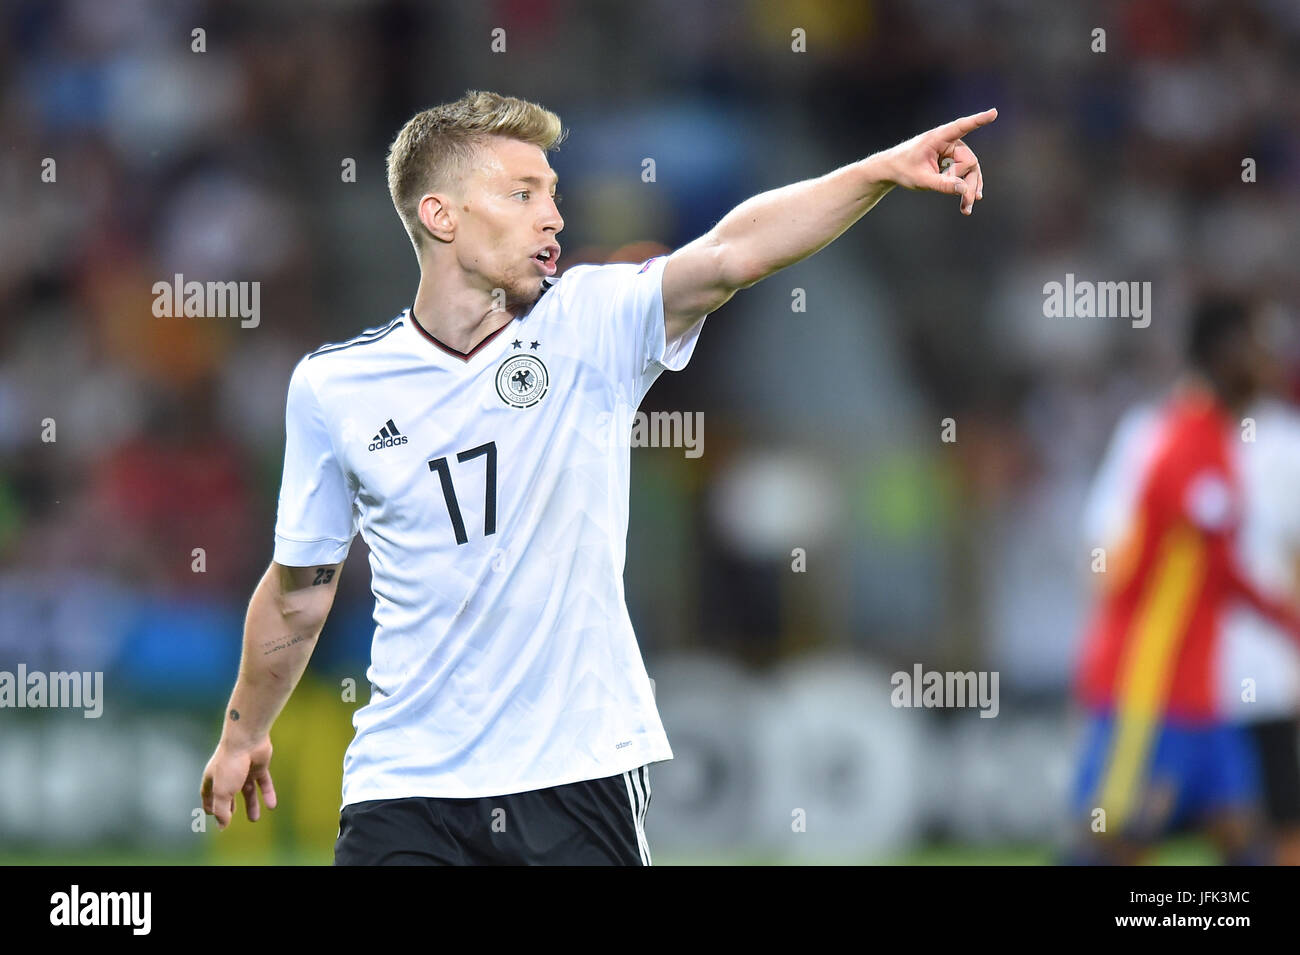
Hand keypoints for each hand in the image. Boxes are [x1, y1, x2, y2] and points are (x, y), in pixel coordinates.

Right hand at [201, 735, 276, 829]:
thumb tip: (222, 826)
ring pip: (247, 790)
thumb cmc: (230, 765)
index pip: (207, 794)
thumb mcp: (222, 792)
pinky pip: (264, 783)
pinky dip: (267, 793)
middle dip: (229, 805)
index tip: (209, 815)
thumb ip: (222, 810)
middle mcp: (228, 774)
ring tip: (254, 819)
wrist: (248, 740)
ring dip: (251, 804)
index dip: (208, 805)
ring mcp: (244, 770)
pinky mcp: (259, 766)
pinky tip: (272, 806)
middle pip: (228, 793)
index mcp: (213, 778)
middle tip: (231, 817)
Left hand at [880, 108, 997, 215]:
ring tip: (966, 209)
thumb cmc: (903, 170)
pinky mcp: (951, 159)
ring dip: (968, 188)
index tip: (994, 113)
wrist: (891, 169)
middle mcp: (948, 141)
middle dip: (968, 183)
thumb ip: (943, 185)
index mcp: (937, 138)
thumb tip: (965, 190)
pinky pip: (964, 172)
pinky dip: (964, 186)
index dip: (978, 120)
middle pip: (969, 161)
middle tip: (966, 204)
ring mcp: (951, 150)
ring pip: (969, 169)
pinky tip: (966, 202)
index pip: (961, 127)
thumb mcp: (922, 180)